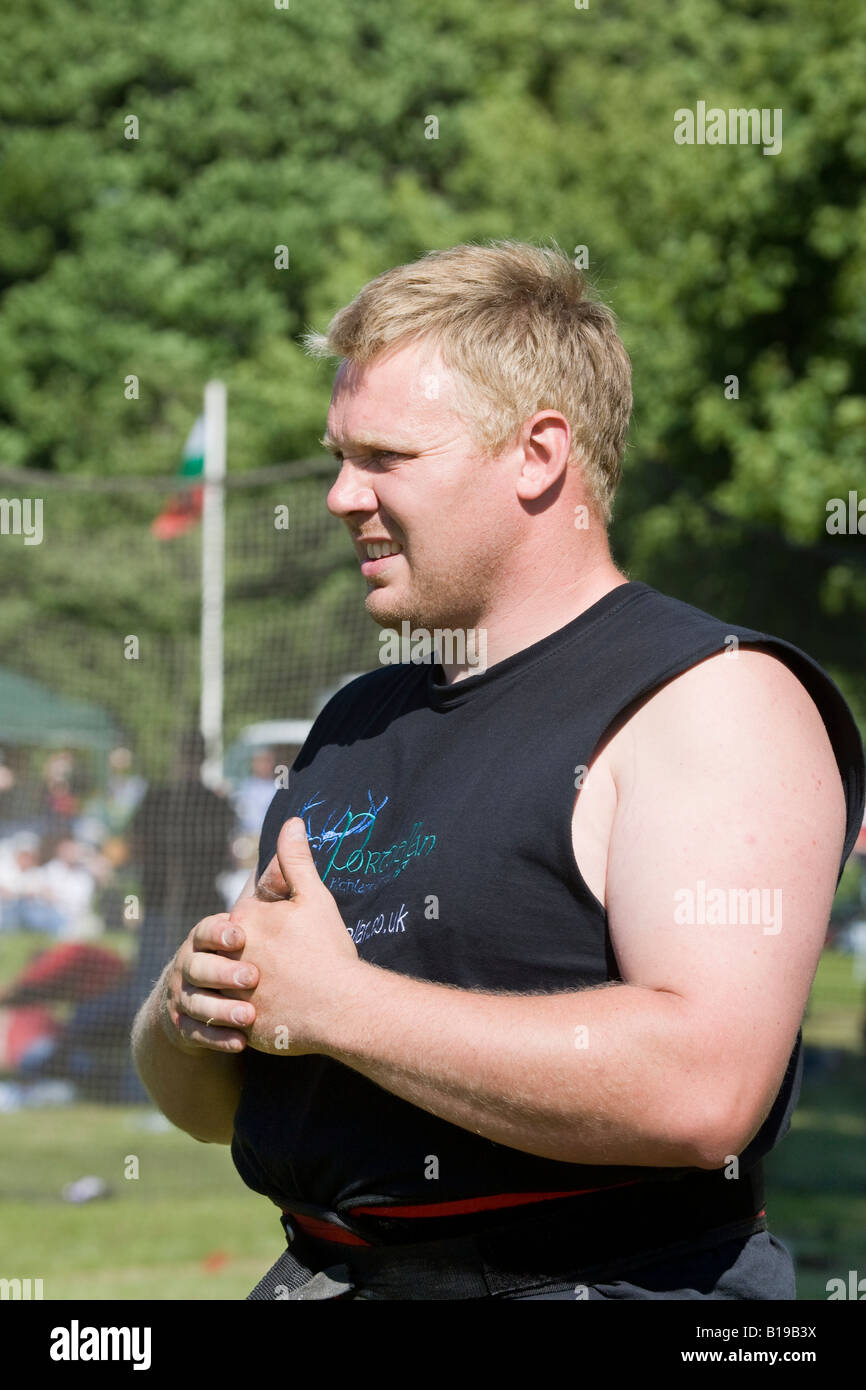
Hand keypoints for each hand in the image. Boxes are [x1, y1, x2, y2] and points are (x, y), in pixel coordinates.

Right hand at [158, 911, 259, 1054]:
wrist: (200, 1000)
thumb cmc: (236, 956)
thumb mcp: (246, 927)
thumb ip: (263, 898)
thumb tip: (282, 860)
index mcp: (202, 939)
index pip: (204, 931)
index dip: (219, 933)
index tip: (241, 936)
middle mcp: (187, 966)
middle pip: (196, 967)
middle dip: (222, 972)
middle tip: (252, 977)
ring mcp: (182, 997)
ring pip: (196, 1003)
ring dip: (222, 1010)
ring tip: (250, 1016)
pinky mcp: (184, 1027)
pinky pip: (196, 1034)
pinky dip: (218, 1039)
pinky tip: (241, 1042)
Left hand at [230, 817, 360, 1055]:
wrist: (343, 1007)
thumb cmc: (328, 949)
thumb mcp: (314, 898)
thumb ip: (296, 861)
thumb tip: (291, 823)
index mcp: (242, 920)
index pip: (237, 918)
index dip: (259, 926)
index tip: (282, 937)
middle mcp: (228, 955)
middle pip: (225, 952)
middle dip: (242, 957)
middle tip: (278, 966)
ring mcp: (230, 993)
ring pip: (222, 988)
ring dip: (234, 990)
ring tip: (268, 993)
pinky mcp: (238, 1026)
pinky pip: (228, 1021)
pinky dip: (238, 1019)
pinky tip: (264, 1014)